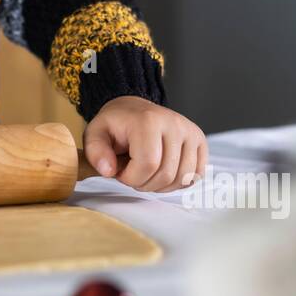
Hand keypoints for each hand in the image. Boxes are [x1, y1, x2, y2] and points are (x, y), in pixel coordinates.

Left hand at [83, 95, 207, 192]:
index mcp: (148, 120)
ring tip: (146, 172)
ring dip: (161, 185)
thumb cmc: (115, 125)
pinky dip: (178, 182)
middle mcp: (174, 124)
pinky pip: (195, 175)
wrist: (134, 110)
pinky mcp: (200, 141)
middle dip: (144, 183)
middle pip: (166, 175)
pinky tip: (163, 172)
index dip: (131, 177)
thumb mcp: (95, 134)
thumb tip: (109, 170)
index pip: (147, 165)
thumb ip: (96, 152)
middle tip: (132, 172)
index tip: (120, 171)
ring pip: (182, 178)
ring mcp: (190, 132)